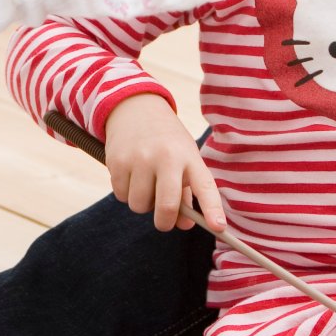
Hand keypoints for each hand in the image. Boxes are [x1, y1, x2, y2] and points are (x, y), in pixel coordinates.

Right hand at [102, 93, 225, 231]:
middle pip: (166, 206)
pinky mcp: (117, 161)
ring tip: (146, 184)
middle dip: (165, 222)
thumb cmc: (167, 142)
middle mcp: (166, 157)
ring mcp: (140, 159)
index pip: (204, 186)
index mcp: (189, 156)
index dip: (212, 209)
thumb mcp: (184, 157)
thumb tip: (182, 225)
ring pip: (140, 206)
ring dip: (142, 204)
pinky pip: (121, 196)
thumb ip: (187, 192)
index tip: (219, 227)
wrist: (136, 108)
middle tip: (164, 221)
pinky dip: (126, 192)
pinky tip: (131, 175)